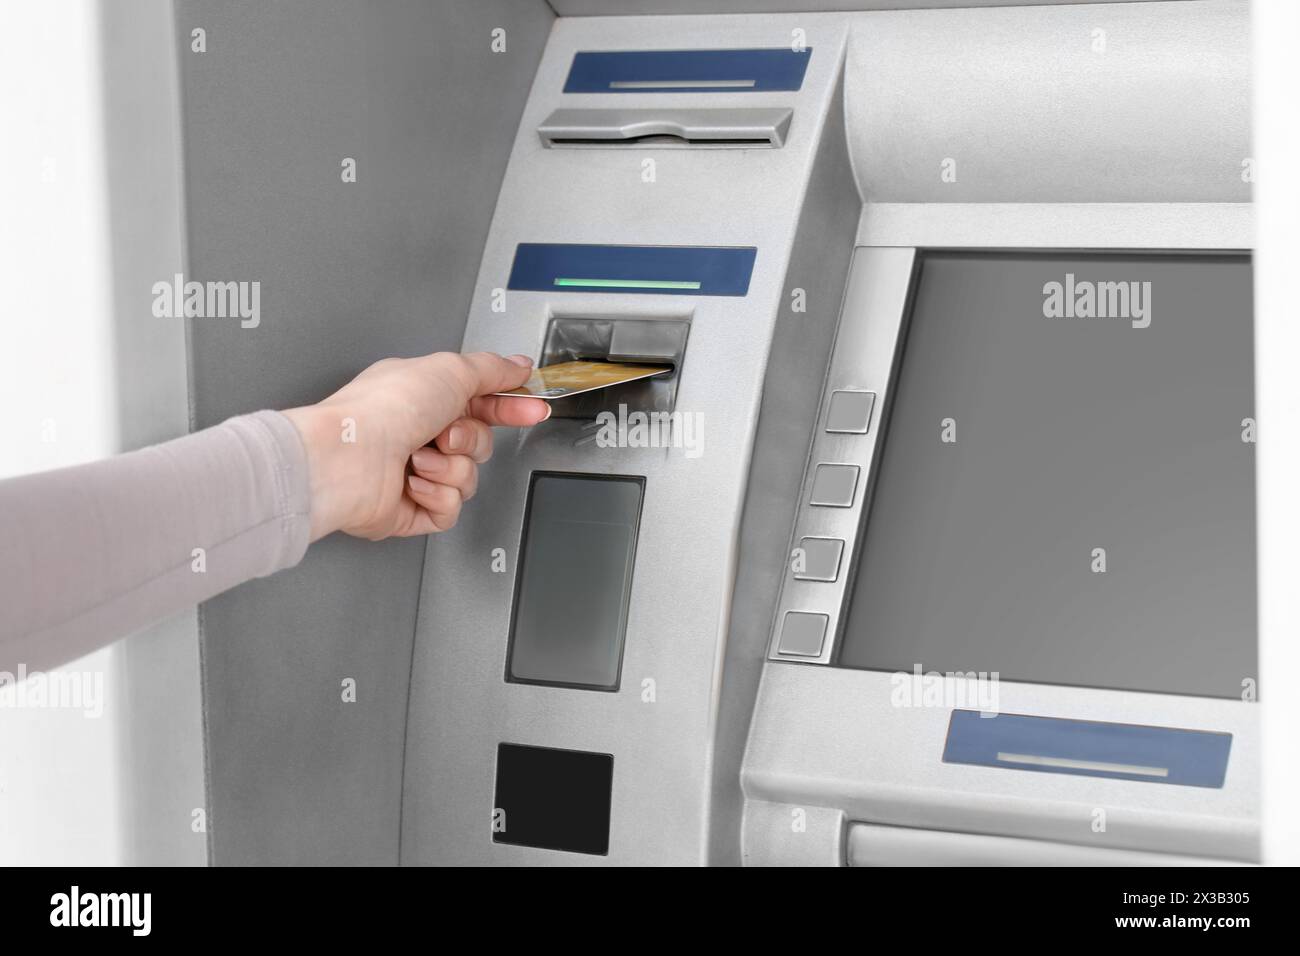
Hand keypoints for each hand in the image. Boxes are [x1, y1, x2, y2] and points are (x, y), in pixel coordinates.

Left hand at [282, 352, 548, 540]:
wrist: (348, 458)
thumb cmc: (383, 410)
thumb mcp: (449, 370)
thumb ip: (492, 370)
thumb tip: (518, 365)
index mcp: (423, 396)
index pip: (481, 403)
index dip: (511, 406)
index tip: (535, 409)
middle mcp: (417, 433)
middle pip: (479, 444)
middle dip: (469, 441)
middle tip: (446, 434)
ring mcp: (414, 472)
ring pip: (467, 478)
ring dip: (450, 468)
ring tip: (418, 459)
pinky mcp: (410, 509)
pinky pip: (451, 510)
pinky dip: (436, 496)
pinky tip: (413, 484)